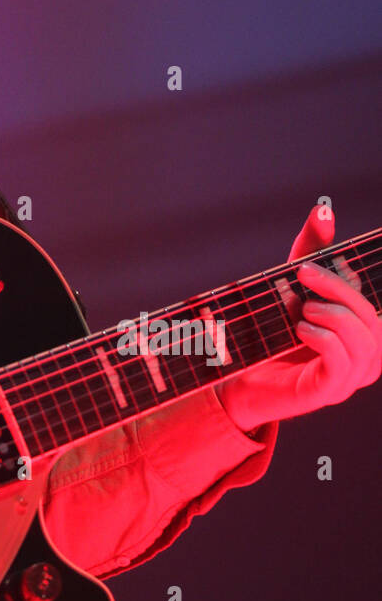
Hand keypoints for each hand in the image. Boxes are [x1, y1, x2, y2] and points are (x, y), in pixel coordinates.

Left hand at [218, 203, 381, 430]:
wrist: (232, 377)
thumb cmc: (268, 330)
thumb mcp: (291, 284)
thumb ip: (311, 250)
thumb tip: (325, 209)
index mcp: (361, 330)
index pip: (373, 302)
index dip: (355, 280)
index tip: (323, 262)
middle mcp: (363, 356)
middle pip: (373, 318)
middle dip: (339, 288)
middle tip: (303, 272)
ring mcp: (348, 378)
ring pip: (367, 343)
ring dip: (333, 316)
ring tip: (302, 309)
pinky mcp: (327, 392)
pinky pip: (344, 364)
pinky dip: (324, 339)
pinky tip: (301, 329)